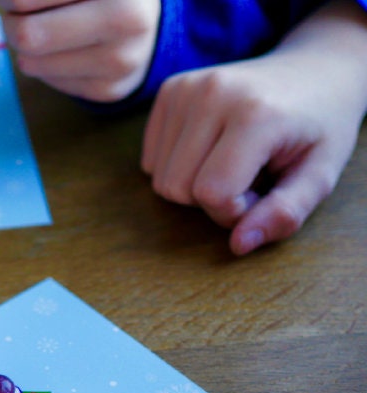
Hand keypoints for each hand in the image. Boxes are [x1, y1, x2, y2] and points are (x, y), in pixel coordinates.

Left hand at [0, 0, 160, 101]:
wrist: (149, 24)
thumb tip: (6, 2)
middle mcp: (125, 19)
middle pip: (27, 34)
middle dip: (12, 22)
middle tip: (17, 13)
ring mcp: (119, 61)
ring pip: (32, 63)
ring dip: (25, 47)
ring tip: (42, 30)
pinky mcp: (108, 91)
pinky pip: (48, 80)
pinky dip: (45, 63)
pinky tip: (64, 50)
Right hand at [141, 1, 366, 254]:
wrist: (315, 70)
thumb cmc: (319, 128)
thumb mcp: (319, 176)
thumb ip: (285, 213)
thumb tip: (239, 245)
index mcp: (255, 114)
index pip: (212, 193)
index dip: (233, 211)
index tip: (261, 193)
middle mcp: (213, 93)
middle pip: (177, 188)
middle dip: (209, 200)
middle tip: (245, 178)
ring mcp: (186, 88)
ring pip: (159, 179)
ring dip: (192, 185)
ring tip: (229, 162)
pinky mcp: (170, 90)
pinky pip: (151, 160)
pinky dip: (176, 166)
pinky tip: (208, 149)